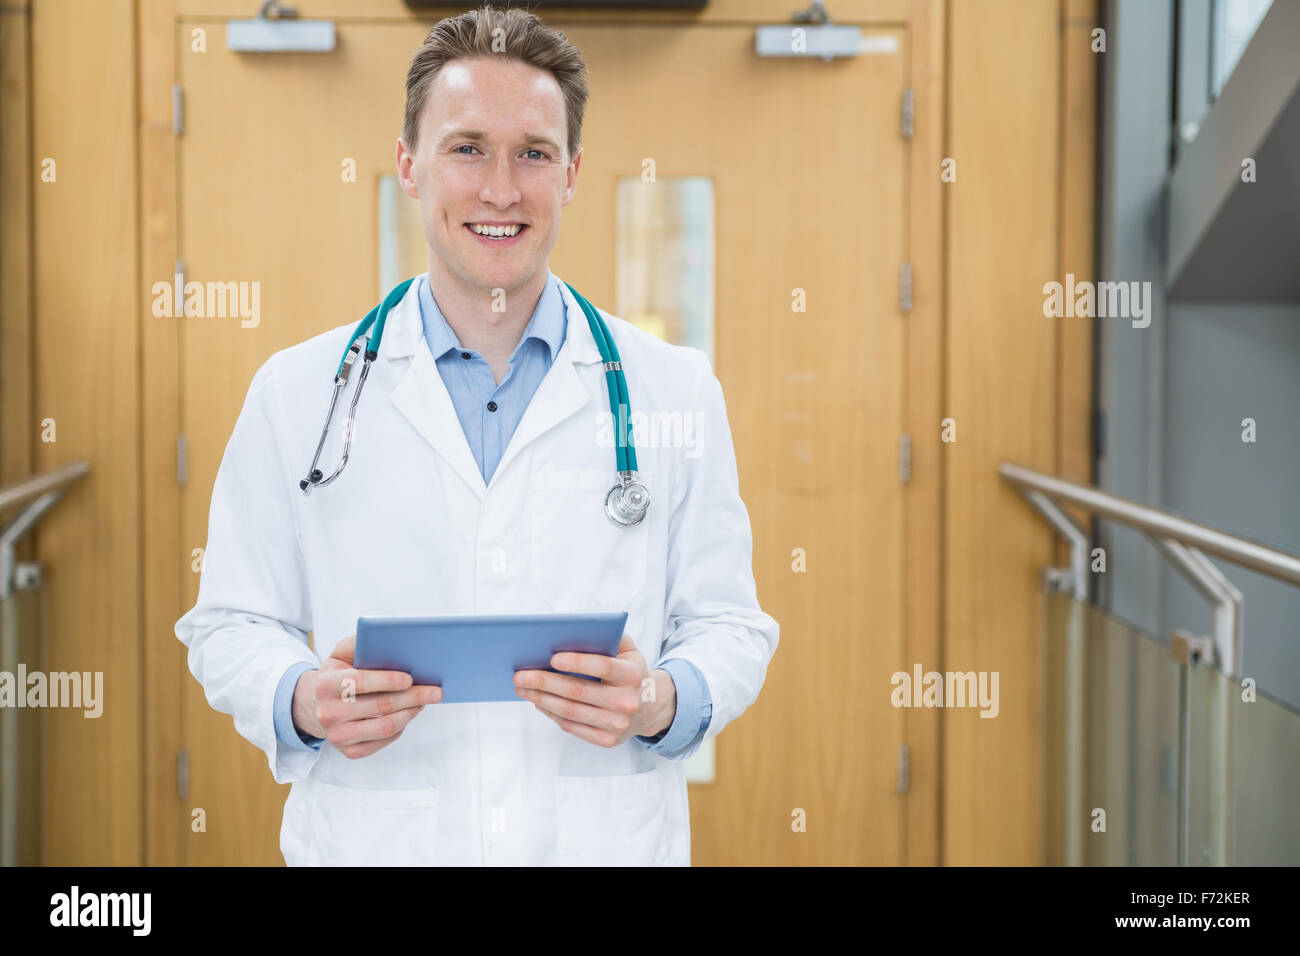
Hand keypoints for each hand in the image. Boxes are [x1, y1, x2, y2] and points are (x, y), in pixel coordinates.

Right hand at [292, 635, 442, 758]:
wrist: (319, 706)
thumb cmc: (339, 674)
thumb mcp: (342, 654)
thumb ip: (360, 642)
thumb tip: (389, 636)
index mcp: (325, 685)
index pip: (359, 682)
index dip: (387, 680)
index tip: (411, 677)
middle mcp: (328, 713)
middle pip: (380, 705)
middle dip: (412, 697)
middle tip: (435, 691)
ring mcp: (338, 736)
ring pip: (386, 726)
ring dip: (411, 712)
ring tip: (424, 701)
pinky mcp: (350, 752)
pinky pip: (384, 740)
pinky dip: (401, 726)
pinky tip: (408, 713)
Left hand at [513, 633, 675, 747]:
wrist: (650, 707)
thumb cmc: (629, 671)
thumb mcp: (628, 650)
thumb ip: (608, 635)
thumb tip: (572, 627)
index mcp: (633, 675)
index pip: (603, 666)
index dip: (577, 662)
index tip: (552, 658)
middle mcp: (627, 701)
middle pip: (578, 691)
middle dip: (544, 682)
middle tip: (520, 675)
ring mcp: (616, 724)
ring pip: (570, 711)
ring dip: (540, 699)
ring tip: (522, 689)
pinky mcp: (606, 740)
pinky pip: (571, 726)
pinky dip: (550, 713)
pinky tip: (538, 702)